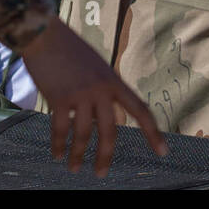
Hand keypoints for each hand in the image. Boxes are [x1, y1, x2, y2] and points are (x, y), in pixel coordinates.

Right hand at [16, 16, 167, 176]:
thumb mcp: (95, 65)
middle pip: (110, 131)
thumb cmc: (68, 48)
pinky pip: (60, 129)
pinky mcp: (59, 97)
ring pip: (84, 134)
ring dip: (78, 155)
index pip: (140, 110)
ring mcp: (81, 94)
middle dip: (105, 156)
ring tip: (74, 169)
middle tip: (101, 173)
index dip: (153, 133)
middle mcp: (101, 89)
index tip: (163, 152)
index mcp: (114, 81)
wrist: (45, 34)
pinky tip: (57, 154)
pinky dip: (58, 144)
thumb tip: (103, 117)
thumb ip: (102, 89)